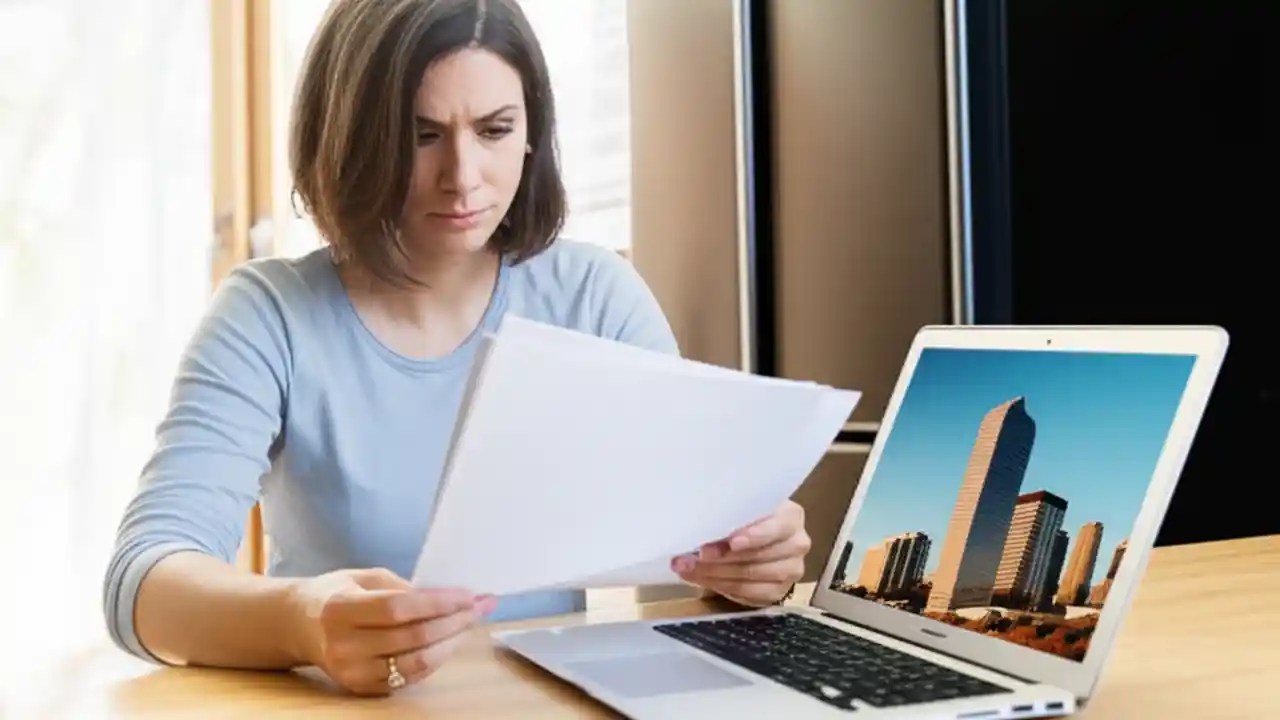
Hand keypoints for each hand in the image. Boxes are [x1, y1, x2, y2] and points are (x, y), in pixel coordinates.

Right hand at [286, 567, 496, 695]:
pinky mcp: (361, 688)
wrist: (300, 626)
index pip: (399, 608)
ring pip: (416, 662)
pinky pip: (409, 676)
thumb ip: (403, 586)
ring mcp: (351, 672)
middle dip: (453, 621)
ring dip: (450, 642)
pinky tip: (447, 641)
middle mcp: (343, 645)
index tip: (468, 594)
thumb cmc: (337, 594)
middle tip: (478, 607)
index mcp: (340, 609)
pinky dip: (435, 659)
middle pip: (413, 637)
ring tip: (467, 624)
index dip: (438, 602)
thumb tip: (452, 596)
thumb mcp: (364, 577)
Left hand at [671, 500, 809, 605]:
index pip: (776, 527)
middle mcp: (797, 543)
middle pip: (759, 555)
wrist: (759, 539)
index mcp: (791, 517)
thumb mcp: (741, 510)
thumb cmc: (745, 519)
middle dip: (722, 557)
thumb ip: (730, 516)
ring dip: (716, 573)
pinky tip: (703, 580)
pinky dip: (722, 587)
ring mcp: (792, 570)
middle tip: (693, 557)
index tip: (732, 542)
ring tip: (689, 569)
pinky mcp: (780, 591)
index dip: (754, 536)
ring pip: (751, 575)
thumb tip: (701, 527)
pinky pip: (749, 594)